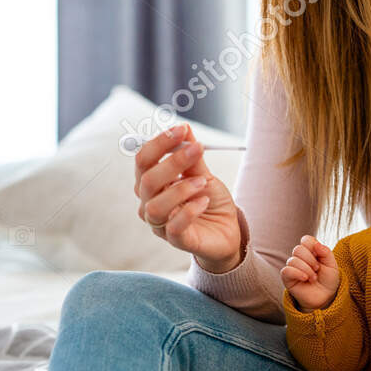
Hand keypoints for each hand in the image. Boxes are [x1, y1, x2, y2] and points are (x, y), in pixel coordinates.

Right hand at [133, 124, 241, 268]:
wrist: (226, 230)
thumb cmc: (209, 201)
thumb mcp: (203, 174)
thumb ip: (192, 156)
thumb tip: (185, 130)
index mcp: (151, 183)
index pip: (143, 160)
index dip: (159, 143)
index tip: (181, 130)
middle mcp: (149, 202)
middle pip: (147, 180)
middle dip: (172, 162)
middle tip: (197, 150)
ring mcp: (160, 223)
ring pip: (155, 206)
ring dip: (180, 189)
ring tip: (202, 182)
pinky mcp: (175, 240)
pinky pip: (173, 227)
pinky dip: (189, 211)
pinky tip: (203, 202)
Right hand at [281, 234, 339, 309]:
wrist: (325, 297)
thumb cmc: (328, 280)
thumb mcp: (332, 265)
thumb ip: (326, 253)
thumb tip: (316, 244)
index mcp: (310, 251)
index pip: (306, 240)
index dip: (313, 246)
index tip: (321, 256)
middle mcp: (299, 258)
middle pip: (298, 249)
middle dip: (310, 259)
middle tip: (317, 269)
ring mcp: (292, 267)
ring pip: (292, 260)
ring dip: (306, 269)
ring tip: (313, 278)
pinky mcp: (287, 278)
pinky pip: (286, 271)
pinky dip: (297, 273)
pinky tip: (305, 278)